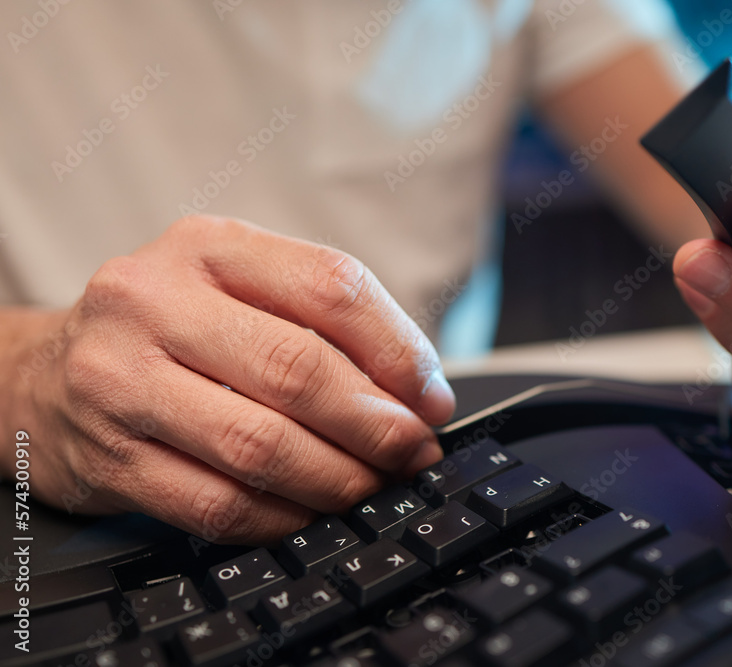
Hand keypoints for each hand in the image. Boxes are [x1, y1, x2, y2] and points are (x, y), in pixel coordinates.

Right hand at [6, 216, 454, 542]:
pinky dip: (282, 517)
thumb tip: (418, 393)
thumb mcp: (236, 290)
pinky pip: (216, 503)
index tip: (432, 397)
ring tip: (373, 486)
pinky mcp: (107, 457)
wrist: (45, 375)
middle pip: (298, 369)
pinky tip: (311, 514)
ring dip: (338, 479)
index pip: (332, 287)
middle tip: (414, 452)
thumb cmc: (169, 330)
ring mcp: (120, 380)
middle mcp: (154, 301)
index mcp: (208, 246)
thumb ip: (321, 325)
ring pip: (259, 445)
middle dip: (377, 424)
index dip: (400, 350)